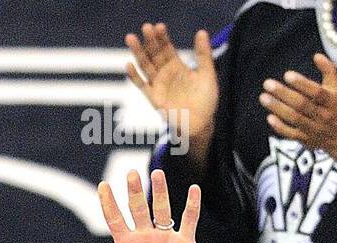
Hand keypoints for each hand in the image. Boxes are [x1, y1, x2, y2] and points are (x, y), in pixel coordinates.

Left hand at [67, 168, 200, 242]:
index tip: (103, 186)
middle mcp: (145, 237)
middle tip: (131, 173)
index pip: (115, 220)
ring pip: (162, 210)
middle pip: (138, 209)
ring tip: (157, 174)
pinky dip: (191, 206)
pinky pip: (188, 221)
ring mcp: (164, 238)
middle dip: (134, 192)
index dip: (108, 203)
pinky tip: (193, 190)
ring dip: (160, 193)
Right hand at [125, 23, 218, 156]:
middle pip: (154, 54)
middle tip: (145, 27)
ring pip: (145, 66)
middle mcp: (165, 74)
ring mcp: (158, 85)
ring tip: (131, 38)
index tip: (159, 26)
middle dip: (149, 41)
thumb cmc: (206, 100)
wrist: (201, 123)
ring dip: (137, 52)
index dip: (162, 37)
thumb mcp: (207, 73)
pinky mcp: (153, 98)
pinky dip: (134, 76)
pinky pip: (141, 86)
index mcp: (177, 66)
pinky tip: (129, 65)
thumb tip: (201, 31)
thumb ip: (203, 54)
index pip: (167, 48)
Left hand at [259, 55, 336, 167]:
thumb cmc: (336, 107)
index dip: (302, 83)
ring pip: (294, 118)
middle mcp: (323, 115)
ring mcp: (313, 129)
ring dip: (277, 108)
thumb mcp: (336, 88)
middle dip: (283, 94)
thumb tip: (316, 55)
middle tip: (267, 84)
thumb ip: (328, 70)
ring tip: (263, 97)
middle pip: (301, 104)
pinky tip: (269, 117)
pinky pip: (290, 134)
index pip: (316, 91)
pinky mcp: (305, 140)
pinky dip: (279, 126)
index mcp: (332, 100)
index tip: (287, 75)